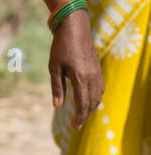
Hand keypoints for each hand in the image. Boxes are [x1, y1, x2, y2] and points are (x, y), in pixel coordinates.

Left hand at [49, 11, 103, 129]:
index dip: (79, 118)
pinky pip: (100, 89)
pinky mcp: (98, 69)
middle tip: (76, 124)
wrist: (74, 27)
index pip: (83, 105)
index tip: (74, 126)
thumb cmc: (61, 46)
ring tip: (80, 113)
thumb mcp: (54, 66)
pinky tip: (87, 99)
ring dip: (90, 107)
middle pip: (92, 103)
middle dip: (85, 115)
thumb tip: (57, 106)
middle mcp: (92, 77)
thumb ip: (57, 87)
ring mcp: (97, 73)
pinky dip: (94, 97)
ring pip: (97, 97)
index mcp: (80, 78)